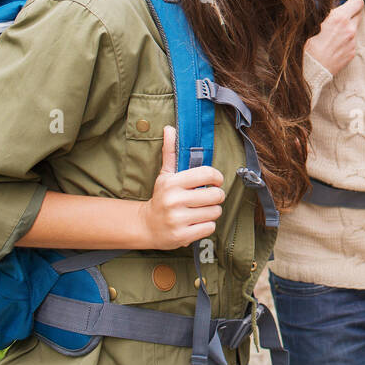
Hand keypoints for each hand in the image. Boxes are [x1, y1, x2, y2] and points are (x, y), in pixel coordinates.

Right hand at [137, 126, 226, 248]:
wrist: (146, 226)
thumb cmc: (161, 197)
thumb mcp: (165, 174)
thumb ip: (170, 152)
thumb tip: (170, 128)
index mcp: (172, 183)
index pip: (208, 174)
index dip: (217, 178)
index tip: (215, 181)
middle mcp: (174, 201)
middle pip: (216, 195)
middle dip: (216, 196)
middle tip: (209, 198)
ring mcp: (178, 219)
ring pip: (215, 212)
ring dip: (212, 212)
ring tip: (201, 210)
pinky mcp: (182, 236)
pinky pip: (210, 227)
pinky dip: (207, 225)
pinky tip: (197, 222)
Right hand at [305, 0, 363, 75]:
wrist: (310, 68)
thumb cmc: (307, 45)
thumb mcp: (313, 21)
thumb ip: (326, 12)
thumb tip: (332, 6)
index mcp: (340, 18)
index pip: (358, 2)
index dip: (352, 1)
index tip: (348, 3)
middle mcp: (349, 29)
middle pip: (358, 14)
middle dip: (350, 14)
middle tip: (338, 18)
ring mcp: (352, 42)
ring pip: (354, 29)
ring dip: (346, 28)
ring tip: (332, 35)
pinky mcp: (352, 52)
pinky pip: (351, 41)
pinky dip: (345, 41)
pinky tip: (333, 45)